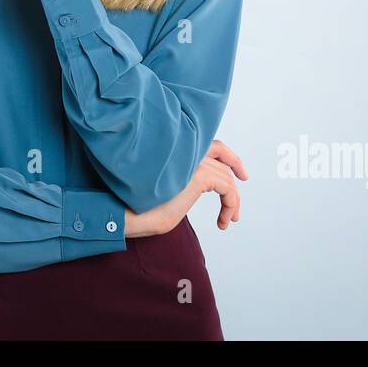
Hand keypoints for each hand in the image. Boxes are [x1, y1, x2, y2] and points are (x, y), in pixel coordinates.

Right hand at [124, 140, 247, 237]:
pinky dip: (231, 204)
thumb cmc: (139, 208)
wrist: (127, 212)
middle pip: (222, 157)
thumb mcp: (166, 191)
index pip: (211, 145)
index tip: (240, 173)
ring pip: (226, 177)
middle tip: (238, 200)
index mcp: (176, 152)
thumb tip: (196, 189)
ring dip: (232, 200)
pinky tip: (223, 221)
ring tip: (228, 220)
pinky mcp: (198, 175)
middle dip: (235, 175)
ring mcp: (192, 161)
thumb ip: (183, 182)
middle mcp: (185, 152)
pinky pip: (227, 188)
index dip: (229, 156)